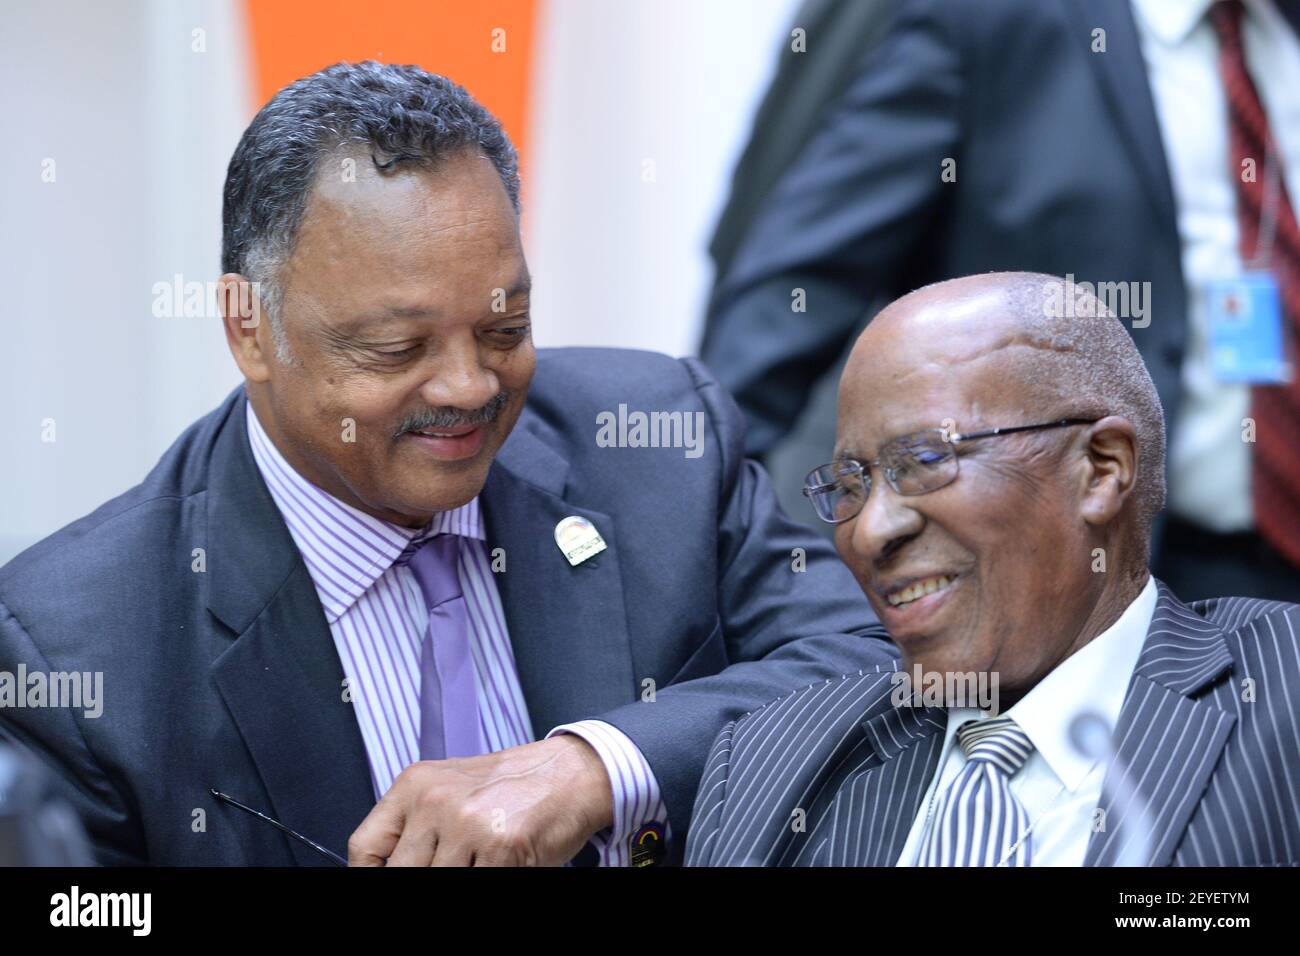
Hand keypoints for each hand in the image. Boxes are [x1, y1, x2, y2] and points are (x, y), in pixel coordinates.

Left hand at [348, 735, 613, 865]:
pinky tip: (502, 862)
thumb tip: (390, 867)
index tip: (388, 878)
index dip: (372, 875)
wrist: (572, 773)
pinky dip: (488, 877)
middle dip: (423, 880)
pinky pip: (478, 883)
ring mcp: (467, 823)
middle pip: (399, 874)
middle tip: (454, 868)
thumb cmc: (512, 787)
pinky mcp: (500, 846)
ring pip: (438, 882)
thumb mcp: (451, 793)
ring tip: (479, 861)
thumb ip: (417, 828)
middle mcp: (435, 800)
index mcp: (415, 785)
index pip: (364, 849)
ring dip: (462, 876)